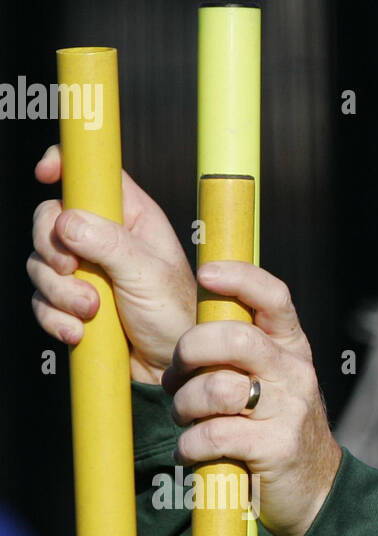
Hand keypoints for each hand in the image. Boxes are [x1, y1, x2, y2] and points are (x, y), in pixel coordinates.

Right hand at [28, 144, 196, 384]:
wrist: (174, 369)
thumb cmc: (177, 317)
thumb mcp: (149, 275)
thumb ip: (109, 244)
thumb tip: (65, 222)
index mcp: (131, 217)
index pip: (92, 173)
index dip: (65, 165)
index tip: (46, 175)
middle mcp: (105, 239)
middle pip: (50, 219)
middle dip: (51, 247)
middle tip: (70, 270)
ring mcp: (88, 272)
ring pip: (41, 263)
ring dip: (57, 291)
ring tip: (90, 312)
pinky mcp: (75, 304)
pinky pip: (43, 301)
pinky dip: (54, 317)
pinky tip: (78, 332)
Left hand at [163, 261, 341, 535]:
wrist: (317, 493)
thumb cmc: (277, 431)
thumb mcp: (272, 382)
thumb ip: (241, 352)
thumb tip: (189, 324)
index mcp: (292, 349)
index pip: (273, 297)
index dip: (239, 278)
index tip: (206, 276)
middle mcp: (295, 373)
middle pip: (233, 338)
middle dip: (189, 353)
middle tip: (177, 377)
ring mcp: (289, 410)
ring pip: (217, 389)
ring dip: (185, 407)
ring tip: (186, 421)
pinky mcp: (276, 448)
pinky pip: (213, 435)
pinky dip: (189, 447)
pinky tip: (191, 453)